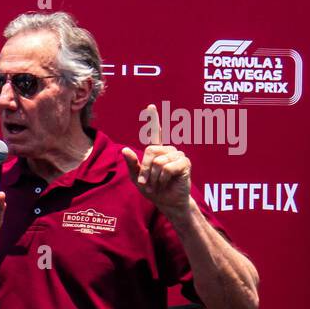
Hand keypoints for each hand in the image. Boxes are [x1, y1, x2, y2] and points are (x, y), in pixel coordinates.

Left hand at [122, 103, 192, 217]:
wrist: (167, 202)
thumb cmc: (153, 190)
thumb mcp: (137, 179)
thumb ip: (132, 164)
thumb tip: (125, 149)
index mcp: (157, 152)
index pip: (155, 133)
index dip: (153, 119)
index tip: (151, 106)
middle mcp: (168, 150)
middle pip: (150, 152)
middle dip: (145, 170)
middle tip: (148, 182)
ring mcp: (178, 155)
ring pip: (158, 162)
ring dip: (154, 177)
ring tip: (159, 183)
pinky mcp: (185, 163)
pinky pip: (167, 167)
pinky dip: (162, 179)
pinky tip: (167, 183)